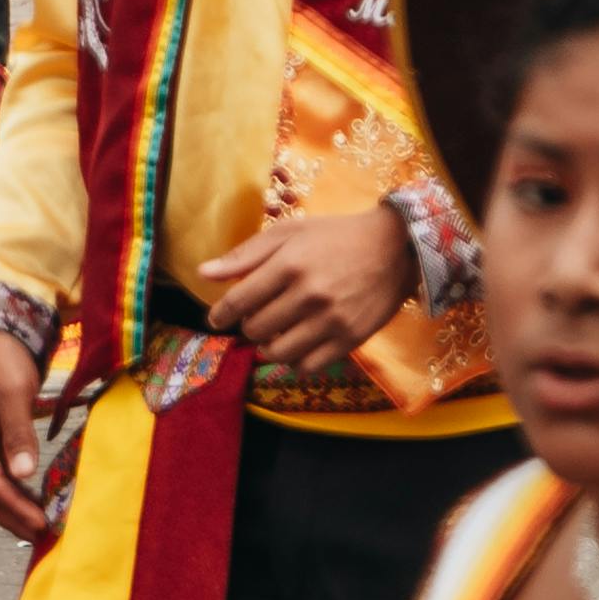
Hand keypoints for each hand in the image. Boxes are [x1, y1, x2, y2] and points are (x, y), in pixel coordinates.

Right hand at [0, 327, 56, 542]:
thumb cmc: (0, 359)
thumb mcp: (13, 392)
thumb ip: (17, 434)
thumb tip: (24, 474)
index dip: (17, 509)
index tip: (42, 525)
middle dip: (13, 519)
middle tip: (44, 536)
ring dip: (11, 510)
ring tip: (39, 525)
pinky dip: (9, 492)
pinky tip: (28, 500)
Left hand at [197, 207, 414, 372]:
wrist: (395, 248)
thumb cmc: (335, 236)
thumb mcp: (289, 233)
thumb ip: (245, 255)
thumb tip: (203, 274)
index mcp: (290, 264)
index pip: (239, 301)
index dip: (221, 314)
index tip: (217, 319)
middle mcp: (309, 294)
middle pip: (256, 328)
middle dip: (249, 325)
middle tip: (256, 317)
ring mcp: (331, 320)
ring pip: (278, 352)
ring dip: (268, 347)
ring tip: (273, 335)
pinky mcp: (350, 339)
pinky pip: (308, 366)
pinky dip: (294, 361)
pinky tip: (295, 346)